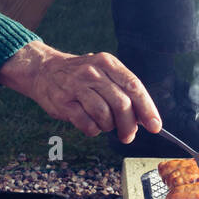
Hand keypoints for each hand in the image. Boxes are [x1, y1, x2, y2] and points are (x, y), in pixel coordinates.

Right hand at [0, 40, 161, 142]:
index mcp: (107, 63)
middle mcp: (93, 72)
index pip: (134, 87)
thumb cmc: (80, 75)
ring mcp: (77, 87)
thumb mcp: (103, 72)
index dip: (147, 108)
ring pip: (105, 115)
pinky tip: (91, 125)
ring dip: (109, 127)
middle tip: (128, 135)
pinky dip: (94, 130)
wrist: (43, 70)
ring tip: (105, 125)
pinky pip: (87, 124)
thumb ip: (123, 91)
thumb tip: (145, 118)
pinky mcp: (64, 102)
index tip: (155, 126)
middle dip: (129, 125)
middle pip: (122, 104)